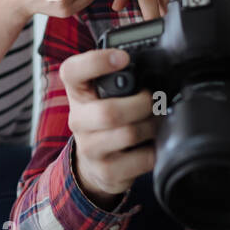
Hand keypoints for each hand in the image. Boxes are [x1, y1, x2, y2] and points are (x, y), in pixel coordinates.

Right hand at [59, 48, 156, 207]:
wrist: (94, 165)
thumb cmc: (105, 120)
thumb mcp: (105, 94)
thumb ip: (121, 77)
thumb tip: (157, 58)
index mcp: (78, 93)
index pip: (72, 72)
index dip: (96, 62)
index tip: (123, 58)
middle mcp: (78, 119)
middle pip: (109, 111)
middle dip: (141, 104)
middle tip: (153, 101)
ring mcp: (90, 148)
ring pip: (127, 134)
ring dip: (151, 126)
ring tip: (155, 122)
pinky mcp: (107, 171)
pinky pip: (140, 159)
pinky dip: (155, 150)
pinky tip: (152, 144)